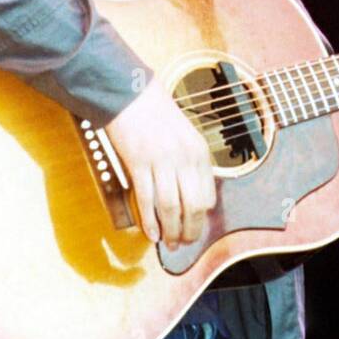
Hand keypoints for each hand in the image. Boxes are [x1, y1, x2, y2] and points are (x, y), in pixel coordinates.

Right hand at [105, 77, 216, 249]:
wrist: (131, 94)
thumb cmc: (156, 115)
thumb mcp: (185, 137)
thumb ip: (190, 164)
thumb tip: (191, 197)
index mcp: (199, 152)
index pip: (207, 196)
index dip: (201, 218)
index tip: (194, 229)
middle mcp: (184, 158)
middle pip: (192, 206)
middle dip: (189, 231)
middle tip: (183, 244)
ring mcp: (161, 161)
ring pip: (170, 207)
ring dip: (170, 231)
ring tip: (169, 244)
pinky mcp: (138, 163)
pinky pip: (146, 199)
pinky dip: (150, 220)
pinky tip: (152, 233)